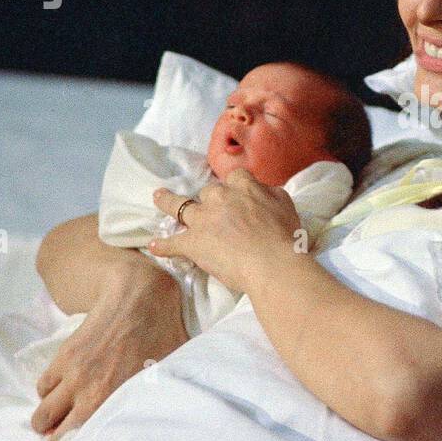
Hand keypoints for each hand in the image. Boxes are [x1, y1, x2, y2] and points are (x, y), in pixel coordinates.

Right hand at [30, 265, 185, 440]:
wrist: (137, 293)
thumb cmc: (163, 331)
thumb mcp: (171, 368)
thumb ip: (167, 395)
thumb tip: (185, 415)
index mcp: (115, 400)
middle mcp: (88, 392)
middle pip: (53, 435)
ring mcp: (72, 375)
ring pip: (43, 413)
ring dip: (47, 420)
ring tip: (56, 421)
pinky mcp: (63, 357)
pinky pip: (43, 386)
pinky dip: (48, 393)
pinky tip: (62, 391)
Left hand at [150, 170, 303, 293]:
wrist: (272, 263)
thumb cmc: (284, 237)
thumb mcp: (286, 206)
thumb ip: (271, 194)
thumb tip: (264, 191)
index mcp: (244, 188)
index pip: (235, 177)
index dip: (235, 186)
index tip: (235, 193)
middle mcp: (220, 198)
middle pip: (207, 191)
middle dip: (208, 198)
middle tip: (209, 207)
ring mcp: (204, 220)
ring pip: (179, 206)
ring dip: (167, 201)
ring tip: (158, 197)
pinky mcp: (193, 243)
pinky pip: (173, 243)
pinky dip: (163, 245)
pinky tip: (155, 245)